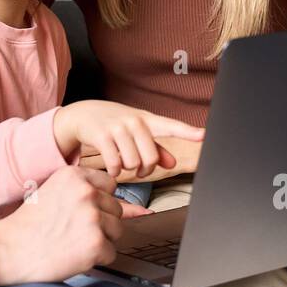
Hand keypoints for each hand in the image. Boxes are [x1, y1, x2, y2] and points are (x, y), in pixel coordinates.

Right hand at [0, 167, 125, 284]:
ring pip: (117, 231)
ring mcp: (92, 218)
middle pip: (116, 210)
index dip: (96, 203)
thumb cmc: (30, 225)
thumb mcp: (56, 194)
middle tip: (71, 230)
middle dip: (100, 223)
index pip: (109, 186)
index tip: (77, 212)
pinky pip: (111, 253)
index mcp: (74, 175)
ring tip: (71, 242)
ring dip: (99, 241)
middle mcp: (86, 192)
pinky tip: (73, 255)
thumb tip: (142, 209)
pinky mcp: (96, 243)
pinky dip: (95, 259)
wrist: (9, 251)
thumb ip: (91, 194)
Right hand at [53, 101, 203, 178]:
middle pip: (151, 159)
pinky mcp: (102, 135)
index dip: (188, 132)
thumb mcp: (137, 131)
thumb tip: (173, 163)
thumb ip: (156, 148)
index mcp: (147, 120)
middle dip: (144, 170)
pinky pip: (115, 165)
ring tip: (122, 163)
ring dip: (127, 170)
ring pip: (133, 163)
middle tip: (138, 168)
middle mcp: (134, 121)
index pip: (171, 126)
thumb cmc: (115, 124)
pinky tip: (111, 168)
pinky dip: (114, 172)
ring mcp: (118, 127)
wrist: (83, 114)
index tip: (203, 135)